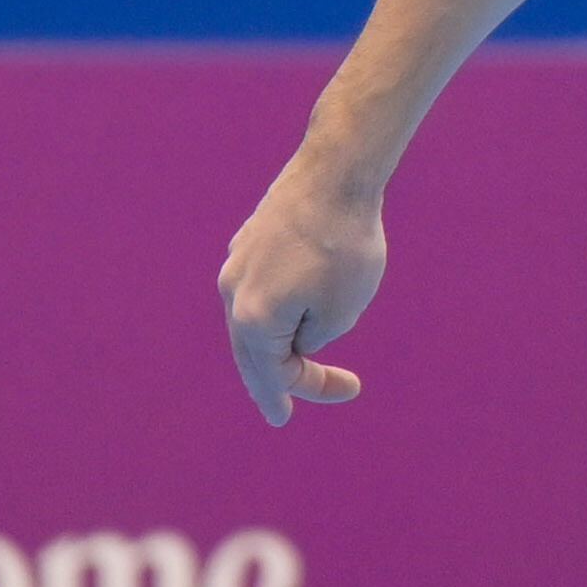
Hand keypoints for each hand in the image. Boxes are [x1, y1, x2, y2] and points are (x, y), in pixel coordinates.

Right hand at [217, 148, 389, 426]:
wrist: (335, 174)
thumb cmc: (344, 247)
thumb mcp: (341, 311)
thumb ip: (313, 338)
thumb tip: (296, 337)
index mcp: (254, 320)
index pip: (280, 372)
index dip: (316, 387)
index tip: (352, 388)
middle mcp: (233, 292)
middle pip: (251, 354)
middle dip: (272, 384)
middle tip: (279, 412)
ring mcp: (236, 264)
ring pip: (248, 321)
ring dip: (267, 348)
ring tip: (279, 368)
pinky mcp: (249, 241)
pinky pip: (253, 291)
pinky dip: (267, 314)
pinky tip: (276, 318)